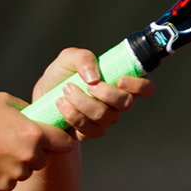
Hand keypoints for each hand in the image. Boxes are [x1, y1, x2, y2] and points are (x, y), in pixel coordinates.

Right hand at [0, 93, 75, 190]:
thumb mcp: (4, 102)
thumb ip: (26, 109)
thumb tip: (39, 114)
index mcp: (34, 133)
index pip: (65, 143)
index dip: (61, 141)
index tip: (56, 141)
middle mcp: (29, 155)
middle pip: (45, 159)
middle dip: (36, 153)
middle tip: (16, 144)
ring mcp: (17, 173)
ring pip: (27, 171)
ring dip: (19, 165)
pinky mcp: (4, 186)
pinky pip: (12, 182)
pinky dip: (4, 175)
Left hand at [34, 48, 155, 139]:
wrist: (43, 95)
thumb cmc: (62, 74)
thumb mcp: (69, 58)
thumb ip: (83, 58)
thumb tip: (93, 77)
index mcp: (121, 82)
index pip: (147, 87)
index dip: (140, 86)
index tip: (120, 80)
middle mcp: (118, 103)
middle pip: (126, 103)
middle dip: (105, 93)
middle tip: (86, 84)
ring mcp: (106, 119)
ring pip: (104, 116)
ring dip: (83, 102)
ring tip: (65, 90)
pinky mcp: (90, 132)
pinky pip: (87, 128)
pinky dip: (72, 114)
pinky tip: (60, 103)